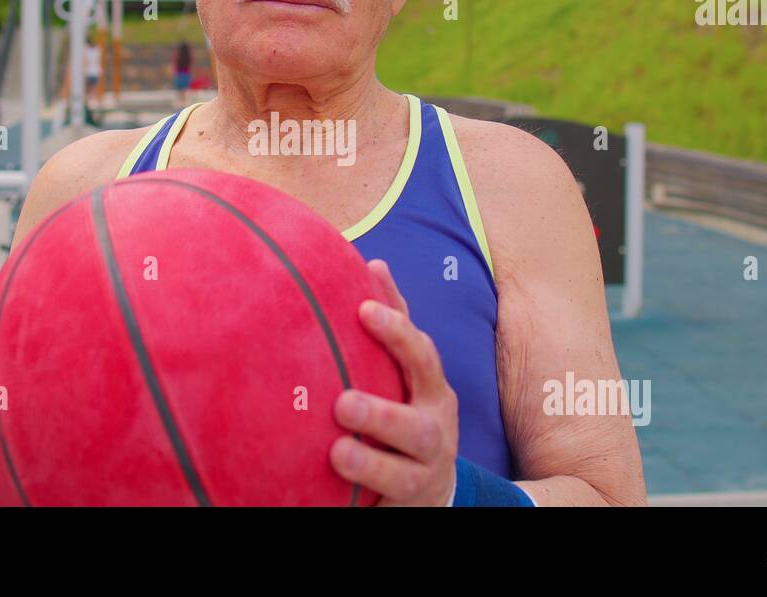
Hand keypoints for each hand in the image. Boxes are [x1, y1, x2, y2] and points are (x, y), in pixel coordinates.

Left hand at [330, 259, 458, 505]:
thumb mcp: (409, 372)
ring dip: (372, 461)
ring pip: (405, 473)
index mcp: (433, 391)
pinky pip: (389, 501)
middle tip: (342, 402)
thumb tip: (373, 262)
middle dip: (383, 414)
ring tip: (337, 451)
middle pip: (418, 425)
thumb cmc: (410, 412)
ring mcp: (423, 474)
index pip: (421, 358)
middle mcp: (435, 432)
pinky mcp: (408, 503)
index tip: (364, 308)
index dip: (396, 332)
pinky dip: (367, 493)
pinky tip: (331, 482)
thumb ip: (394, 324)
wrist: (435, 487)